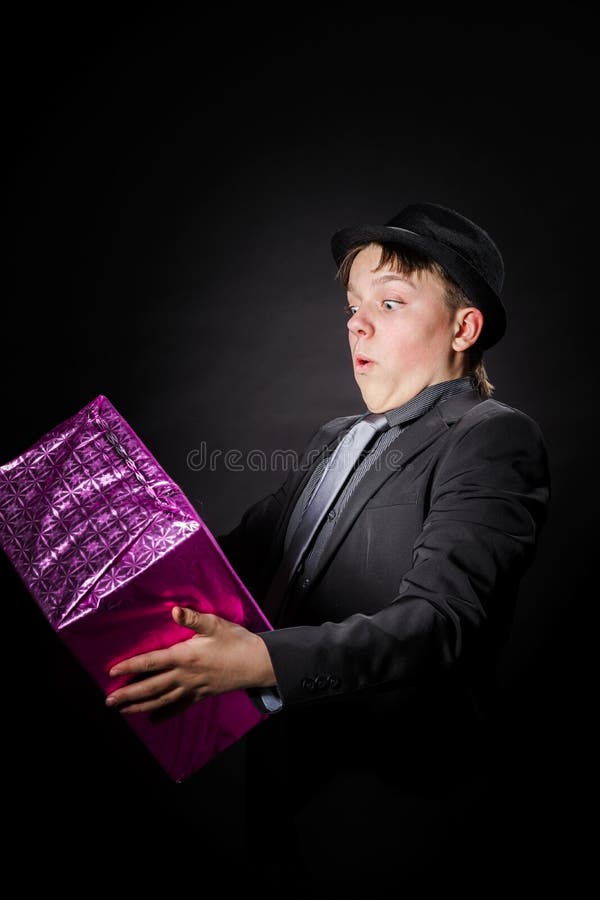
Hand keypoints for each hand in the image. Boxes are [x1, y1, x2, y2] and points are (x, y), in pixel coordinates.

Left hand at [105, 606, 275, 715]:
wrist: (257, 663)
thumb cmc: (235, 641)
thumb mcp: (214, 624)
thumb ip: (192, 618)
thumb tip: (174, 610)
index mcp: (184, 656)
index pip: (151, 662)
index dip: (130, 666)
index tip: (112, 672)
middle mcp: (184, 676)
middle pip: (151, 687)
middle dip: (128, 694)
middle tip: (108, 701)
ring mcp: (192, 688)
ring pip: (161, 700)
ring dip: (140, 706)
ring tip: (122, 710)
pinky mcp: (201, 695)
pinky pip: (179, 707)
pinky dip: (164, 713)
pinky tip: (153, 719)